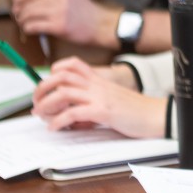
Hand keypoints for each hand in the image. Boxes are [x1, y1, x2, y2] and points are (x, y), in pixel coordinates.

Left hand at [11, 0, 116, 47]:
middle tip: (18, 16)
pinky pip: (33, 26)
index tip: (16, 3)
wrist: (102, 25)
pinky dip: (28, 29)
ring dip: (22, 20)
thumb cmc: (86, 12)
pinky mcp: (59, 26)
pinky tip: (30, 30)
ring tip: (24, 24)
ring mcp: (60, 11)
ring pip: (27, 14)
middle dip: (18, 10)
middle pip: (27, 2)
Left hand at [32, 57, 166, 137]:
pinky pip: (72, 113)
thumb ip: (94, 101)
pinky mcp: (103, 111)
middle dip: (42, 88)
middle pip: (61, 76)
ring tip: (42, 115)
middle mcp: (97, 85)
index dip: (54, 71)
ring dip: (46, 105)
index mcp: (100, 81)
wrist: (156, 115)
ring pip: (63, 92)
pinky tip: (55, 128)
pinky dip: (58, 121)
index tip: (48, 85)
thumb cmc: (136, 111)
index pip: (73, 65)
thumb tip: (71, 113)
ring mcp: (100, 97)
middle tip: (37, 103)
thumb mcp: (113, 99)